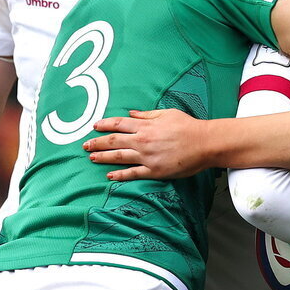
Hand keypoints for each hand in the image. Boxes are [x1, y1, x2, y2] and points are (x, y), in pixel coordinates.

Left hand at [84, 109, 208, 180]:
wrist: (204, 143)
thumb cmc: (188, 127)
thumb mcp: (167, 114)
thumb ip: (147, 115)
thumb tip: (131, 114)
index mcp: (146, 126)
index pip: (119, 124)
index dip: (104, 125)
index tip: (94, 126)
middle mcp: (143, 141)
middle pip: (114, 141)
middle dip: (97, 143)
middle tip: (85, 146)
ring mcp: (147, 157)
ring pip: (119, 156)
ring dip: (103, 157)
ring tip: (92, 158)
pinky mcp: (154, 171)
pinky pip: (132, 173)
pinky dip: (119, 174)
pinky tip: (109, 175)